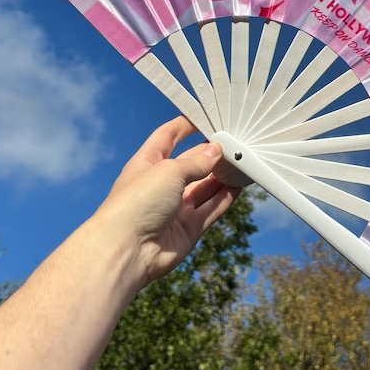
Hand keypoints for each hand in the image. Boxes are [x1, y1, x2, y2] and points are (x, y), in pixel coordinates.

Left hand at [94, 117, 239, 288]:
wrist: (126, 252)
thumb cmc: (137, 203)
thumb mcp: (169, 171)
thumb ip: (196, 162)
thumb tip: (217, 151)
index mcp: (147, 163)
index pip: (167, 137)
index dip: (185, 126)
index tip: (206, 117)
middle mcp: (161, 185)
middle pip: (191, 163)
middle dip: (211, 153)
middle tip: (235, 142)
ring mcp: (175, 207)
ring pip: (204, 187)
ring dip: (222, 175)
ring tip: (244, 161)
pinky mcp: (188, 228)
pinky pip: (211, 209)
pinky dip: (226, 198)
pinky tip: (240, 186)